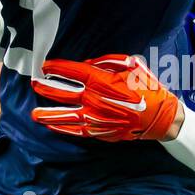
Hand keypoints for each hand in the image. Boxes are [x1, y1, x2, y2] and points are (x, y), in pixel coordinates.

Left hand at [31, 55, 180, 141]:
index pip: (72, 72)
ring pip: (65, 116)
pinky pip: (76, 130)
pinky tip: (52, 126)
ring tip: (34, 114)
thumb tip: (88, 63)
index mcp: (101, 81)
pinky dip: (62, 128)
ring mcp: (95, 118)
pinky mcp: (100, 132)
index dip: (57, 67)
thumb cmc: (147, 88)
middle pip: (63, 93)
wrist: (160, 117)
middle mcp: (94, 100)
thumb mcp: (131, 65)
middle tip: (34, 84)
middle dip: (46, 88)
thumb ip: (107, 62)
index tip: (45, 65)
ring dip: (48, 113)